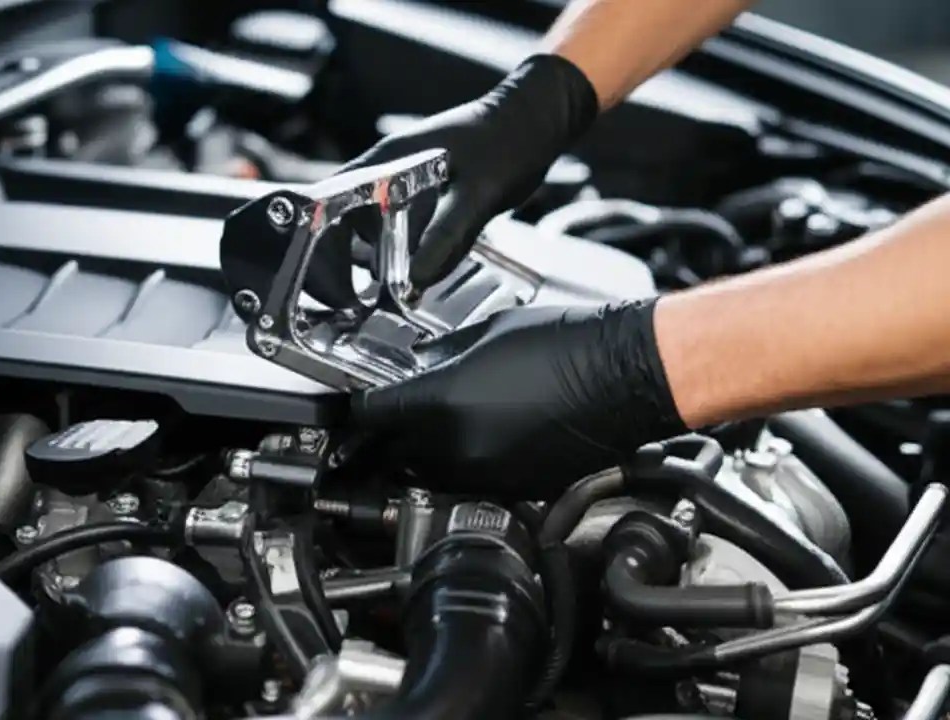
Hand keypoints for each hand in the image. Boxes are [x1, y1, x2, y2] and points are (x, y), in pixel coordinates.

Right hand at [307, 55, 597, 307]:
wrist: (536, 119)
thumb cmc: (509, 139)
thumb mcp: (479, 193)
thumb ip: (447, 235)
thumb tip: (416, 280)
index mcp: (385, 162)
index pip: (324, 205)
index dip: (318, 247)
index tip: (333, 286)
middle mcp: (383, 172)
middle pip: (335, 223)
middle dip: (336, 265)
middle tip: (350, 304)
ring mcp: (399, 184)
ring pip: (364, 231)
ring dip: (368, 264)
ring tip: (381, 298)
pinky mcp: (418, 198)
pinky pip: (393, 233)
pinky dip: (394, 259)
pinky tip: (409, 279)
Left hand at [351, 300, 685, 498]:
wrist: (628, 377)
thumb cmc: (570, 345)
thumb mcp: (487, 332)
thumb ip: (440, 353)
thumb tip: (417, 364)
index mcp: (441, 403)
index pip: (370, 416)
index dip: (355, 411)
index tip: (351, 408)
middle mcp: (458, 449)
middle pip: (392, 454)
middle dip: (383, 439)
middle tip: (385, 422)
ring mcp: (488, 475)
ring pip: (428, 476)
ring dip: (419, 457)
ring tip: (428, 432)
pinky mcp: (516, 489)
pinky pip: (469, 484)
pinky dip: (462, 468)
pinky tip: (476, 442)